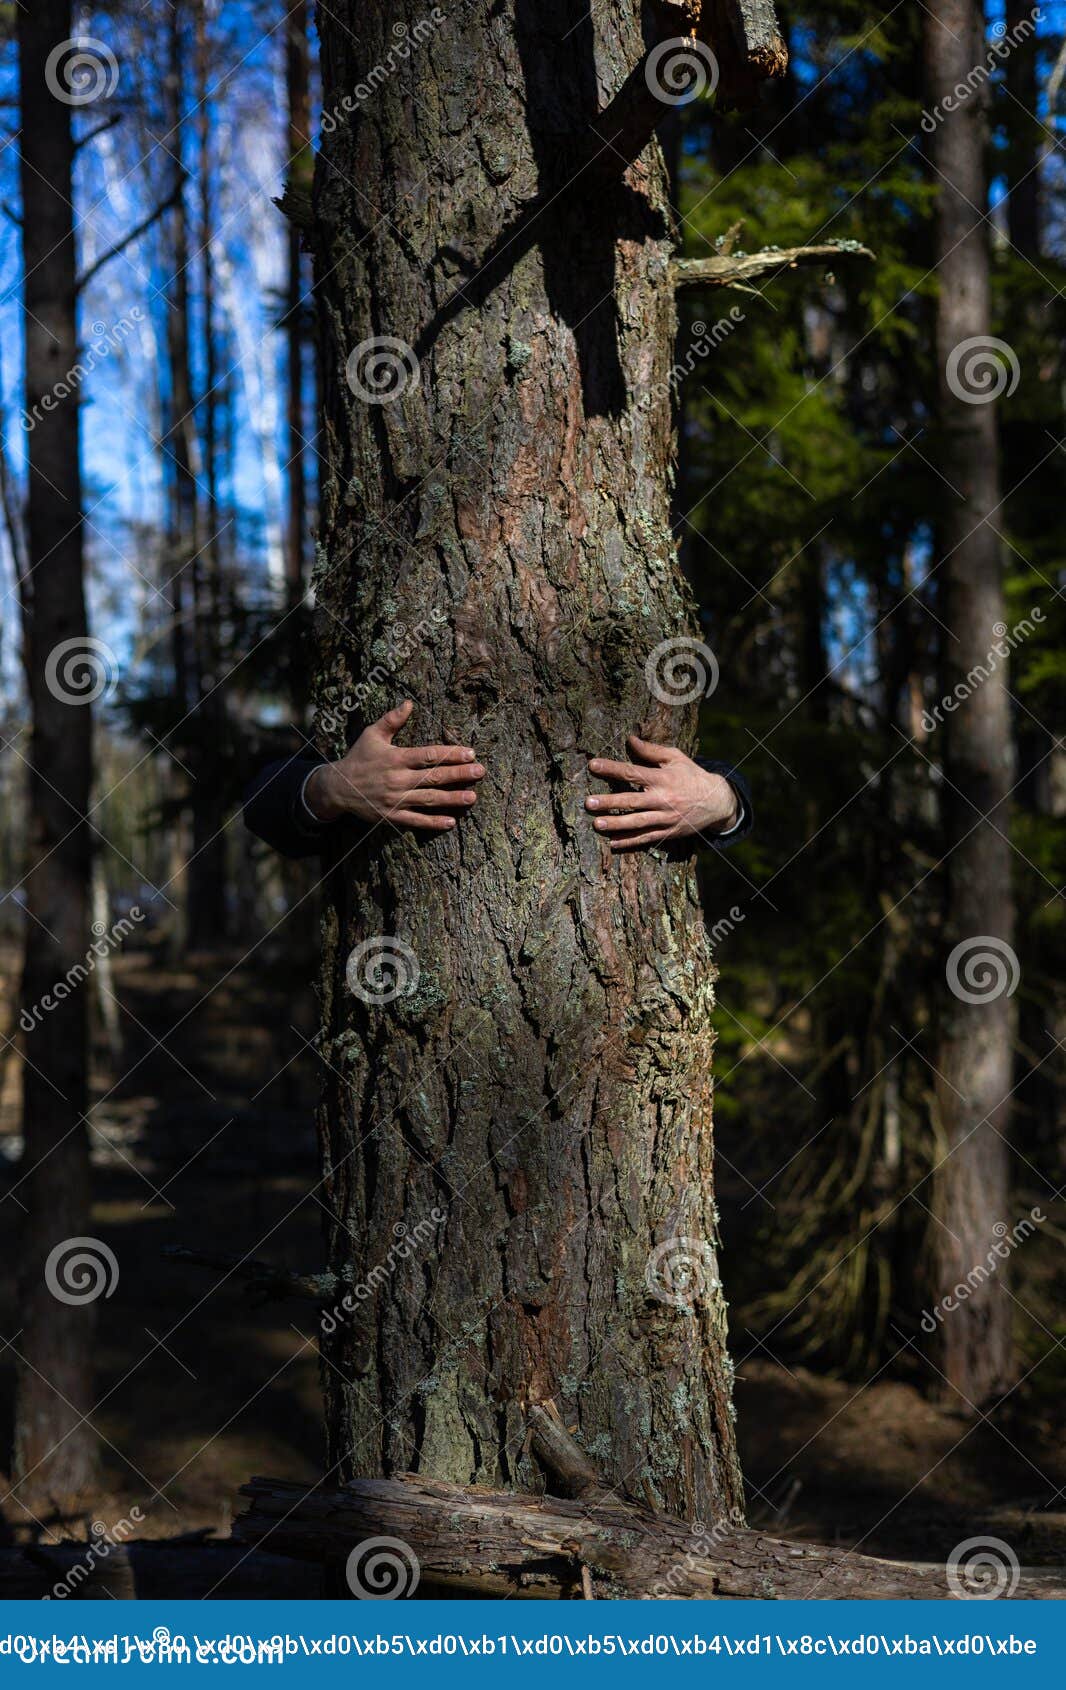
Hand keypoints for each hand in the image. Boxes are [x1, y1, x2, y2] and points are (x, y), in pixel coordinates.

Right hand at [305, 701, 483, 833]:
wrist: (338, 787)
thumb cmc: (359, 757)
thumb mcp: (372, 735)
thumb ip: (392, 719)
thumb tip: (409, 702)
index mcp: (395, 758)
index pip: (428, 755)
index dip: (451, 753)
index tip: (470, 752)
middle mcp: (397, 779)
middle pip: (434, 777)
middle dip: (459, 774)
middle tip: (480, 771)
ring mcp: (395, 799)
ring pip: (429, 799)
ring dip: (452, 798)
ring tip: (473, 797)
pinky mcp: (392, 816)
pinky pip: (416, 820)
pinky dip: (433, 822)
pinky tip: (451, 821)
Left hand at [585, 734, 737, 851]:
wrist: (717, 801)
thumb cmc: (691, 775)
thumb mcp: (675, 758)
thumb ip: (651, 750)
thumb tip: (630, 739)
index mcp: (663, 778)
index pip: (633, 772)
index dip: (612, 769)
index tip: (593, 765)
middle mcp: (664, 799)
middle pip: (632, 801)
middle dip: (610, 802)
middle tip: (589, 803)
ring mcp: (666, 818)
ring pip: (638, 822)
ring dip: (616, 824)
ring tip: (596, 824)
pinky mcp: (669, 832)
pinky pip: (647, 838)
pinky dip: (630, 841)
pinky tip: (613, 842)